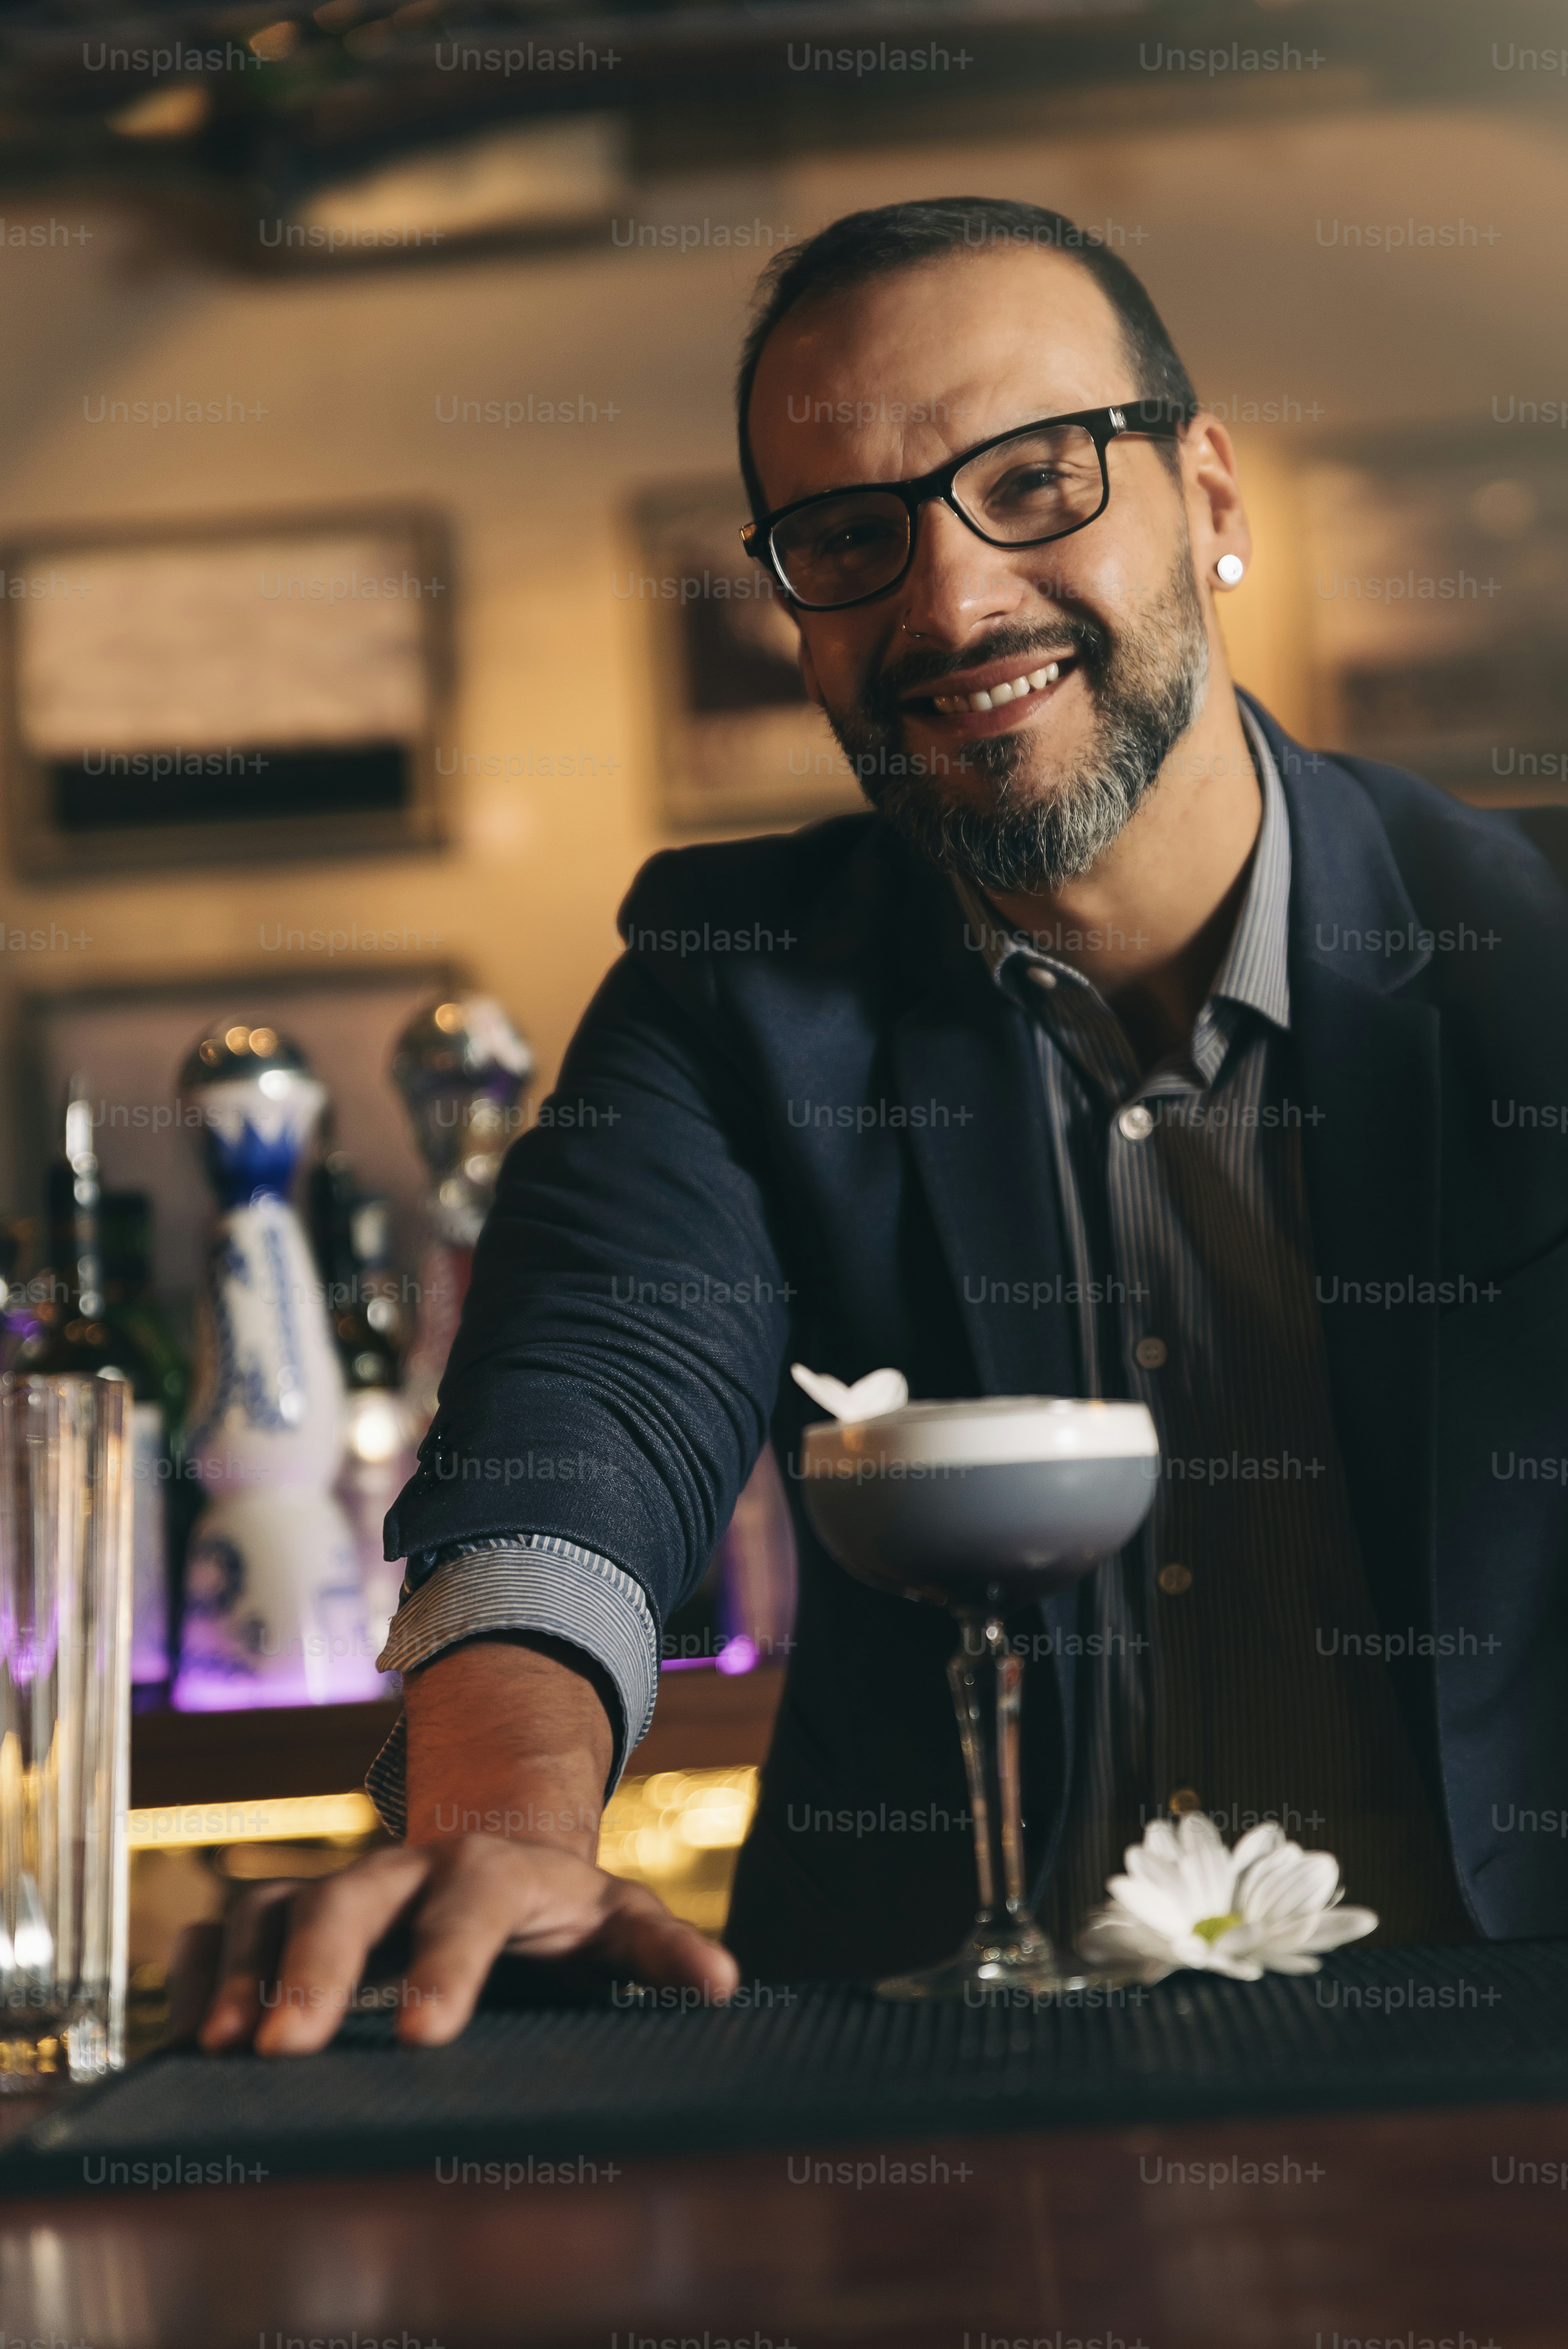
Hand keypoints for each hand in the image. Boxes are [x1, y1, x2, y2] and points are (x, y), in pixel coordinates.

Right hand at [184, 1632, 738, 2054]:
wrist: (497, 1853)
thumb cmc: (559, 1908)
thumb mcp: (619, 1922)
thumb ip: (663, 1953)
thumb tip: (724, 1983)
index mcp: (490, 1870)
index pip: (470, 1909)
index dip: (447, 1967)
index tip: (425, 2037)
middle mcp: (401, 1869)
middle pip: (348, 1902)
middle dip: (313, 1972)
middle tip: (281, 2049)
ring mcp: (335, 1886)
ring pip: (270, 1907)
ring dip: (241, 1973)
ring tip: (220, 2046)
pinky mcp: (284, 1912)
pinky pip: (220, 1929)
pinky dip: (196, 1974)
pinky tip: (185, 2035)